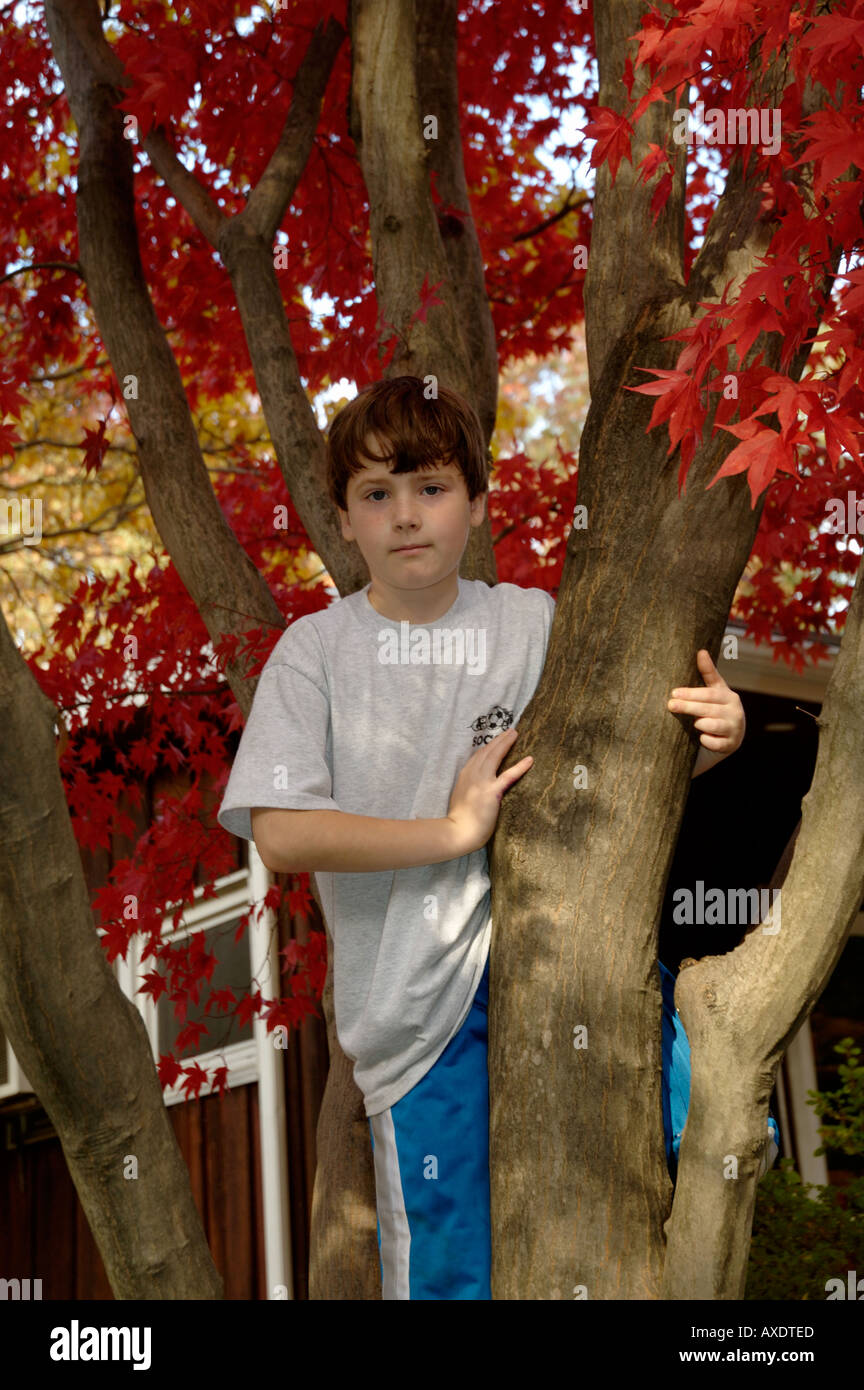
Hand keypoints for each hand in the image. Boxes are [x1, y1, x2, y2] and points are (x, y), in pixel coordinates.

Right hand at [446, 727, 533, 853]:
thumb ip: (468, 788)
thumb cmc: (459, 820)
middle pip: (486, 751)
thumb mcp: (460, 797)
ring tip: (515, 734)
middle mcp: (472, 774)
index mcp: (464, 776)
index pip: (478, 756)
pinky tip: (530, 760)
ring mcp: (482, 782)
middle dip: (498, 740)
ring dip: (506, 743)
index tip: (496, 741)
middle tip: (509, 731)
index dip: (488, 747)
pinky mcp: (492, 791)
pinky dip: (520, 766)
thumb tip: (476, 787)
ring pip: (495, 756)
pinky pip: (509, 775)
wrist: (458, 831)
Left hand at [667, 649, 744, 759]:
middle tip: (671, 705)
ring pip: (714, 725)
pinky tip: (701, 739)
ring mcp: (734, 729)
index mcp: (729, 697)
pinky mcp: (731, 744)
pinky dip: (709, 740)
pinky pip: (717, 743)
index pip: (709, 693)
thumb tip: (701, 651)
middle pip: (709, 708)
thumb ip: (708, 673)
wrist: (730, 736)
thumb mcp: (715, 691)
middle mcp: (735, 712)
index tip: (674, 692)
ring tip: (693, 723)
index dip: (691, 693)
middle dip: (688, 706)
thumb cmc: (717, 708)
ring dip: (702, 723)